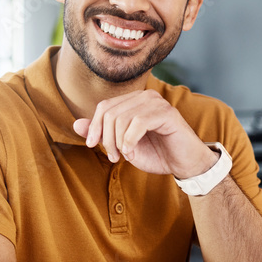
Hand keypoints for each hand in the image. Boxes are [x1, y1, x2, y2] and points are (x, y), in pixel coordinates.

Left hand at [72, 90, 218, 177]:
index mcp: (135, 101)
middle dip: (106, 138)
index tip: (92, 145)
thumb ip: (101, 134)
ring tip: (125, 156)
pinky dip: (130, 141)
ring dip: (118, 142)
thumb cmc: (157, 154)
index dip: (94, 126)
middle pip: (110, 112)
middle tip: (113, 157)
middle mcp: (145, 97)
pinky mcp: (167, 113)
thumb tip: (76, 124)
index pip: (105, 106)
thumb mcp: (123, 146)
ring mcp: (157, 103)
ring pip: (122, 118)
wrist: (184, 164)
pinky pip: (137, 123)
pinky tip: (133, 152)